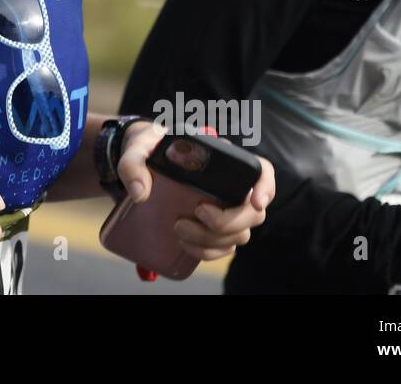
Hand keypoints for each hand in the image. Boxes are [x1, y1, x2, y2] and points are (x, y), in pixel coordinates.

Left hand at [116, 122, 275, 259]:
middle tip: (196, 214)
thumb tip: (140, 193)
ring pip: (239, 234)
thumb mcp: (137, 149)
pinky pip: (223, 247)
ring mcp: (223, 208)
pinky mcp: (211, 227)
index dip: (266, 186)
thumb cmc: (146, 150)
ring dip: (213, 240)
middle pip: (253, 212)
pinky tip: (185, 244)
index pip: (261, 170)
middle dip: (227, 221)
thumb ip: (133, 164)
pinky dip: (207, 252)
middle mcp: (230, 186)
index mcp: (222, 159)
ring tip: (179, 228)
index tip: (255, 201)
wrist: (140, 165)